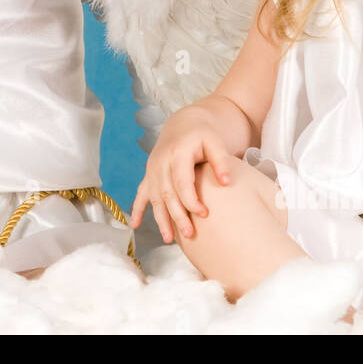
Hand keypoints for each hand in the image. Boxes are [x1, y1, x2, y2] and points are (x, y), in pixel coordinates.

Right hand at [129, 110, 242, 243]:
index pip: (182, 182)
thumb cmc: (202, 136)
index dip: (191, 200)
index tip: (204, 214)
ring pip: (154, 197)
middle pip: (167, 193)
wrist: (183, 124)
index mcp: (178, 153)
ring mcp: (153, 169)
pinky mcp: (149, 174)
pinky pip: (141, 193)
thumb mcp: (214, 142)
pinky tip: (134, 224)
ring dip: (160, 218)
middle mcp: (161, 162)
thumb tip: (227, 183)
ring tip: (169, 239)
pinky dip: (137, 209)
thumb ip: (221, 161)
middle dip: (177, 215)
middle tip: (189, 234)